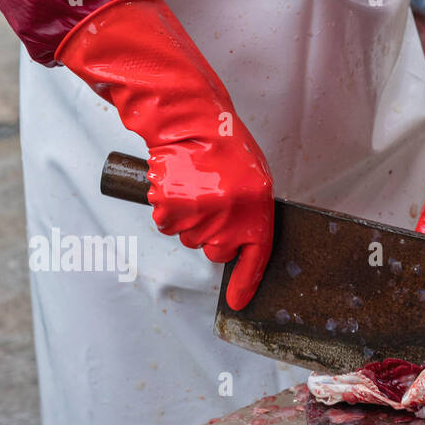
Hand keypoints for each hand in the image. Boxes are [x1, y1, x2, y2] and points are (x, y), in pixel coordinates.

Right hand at [57, 0, 273, 308]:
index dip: (247, 285)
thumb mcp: (252, 180)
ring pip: (188, 238)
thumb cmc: (223, 147)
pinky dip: (167, 210)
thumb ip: (250, 213)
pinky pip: (167, 225)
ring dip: (188, 219)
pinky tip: (176, 186)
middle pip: (215, 251)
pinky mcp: (171, 209)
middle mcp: (230, 219)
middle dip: (211, 235)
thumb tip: (241, 244)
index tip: (239, 304)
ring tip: (194, 186)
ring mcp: (200, 216)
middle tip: (209, 202)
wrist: (190, 120)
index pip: (256, 259)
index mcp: (257, 211)